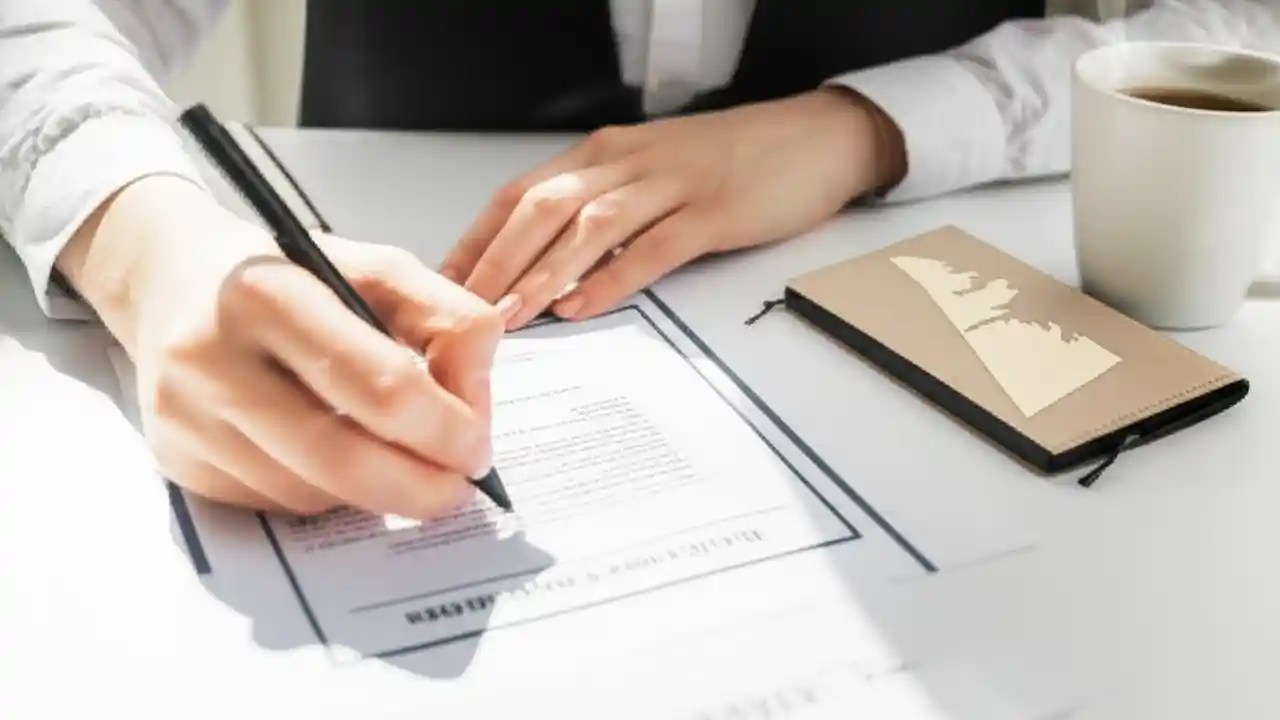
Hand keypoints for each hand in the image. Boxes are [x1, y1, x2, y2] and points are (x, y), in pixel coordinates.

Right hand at [59, 177, 506, 519]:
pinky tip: (333, 455)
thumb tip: (475, 408)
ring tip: (395, 457)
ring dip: (376, 491)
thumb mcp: (375, 268)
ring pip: (316, 494)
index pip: (382, 387)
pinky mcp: (177, 461)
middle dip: (422, 487)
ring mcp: (186, 419)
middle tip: (458, 487)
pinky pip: (279, 505)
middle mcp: (213, 359)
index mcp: (269, 294)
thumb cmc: (290, 274)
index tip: (477, 447)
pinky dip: (328, 493)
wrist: (170, 279)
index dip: (447, 429)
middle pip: (345, 460)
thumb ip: (447, 320)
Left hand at [441, 88, 905, 327]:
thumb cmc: (731, 161)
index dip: (480, 238)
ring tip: (510, 316)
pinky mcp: (714, 212)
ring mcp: (672, 184)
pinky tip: (583, 305)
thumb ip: (604, 204)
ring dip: (542, 272)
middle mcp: (630, 161)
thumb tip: (548, 260)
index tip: (446, 282)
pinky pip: (653, 247)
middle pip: (543, 206)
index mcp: (608, 152)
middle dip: (496, 259)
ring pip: (589, 225)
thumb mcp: (654, 172)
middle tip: (462, 310)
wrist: (816, 138)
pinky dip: (612, 277)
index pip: (523, 192)